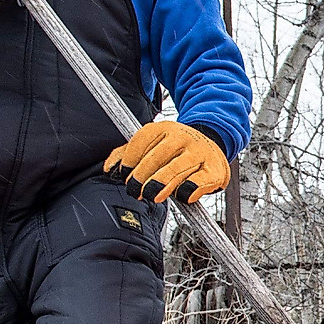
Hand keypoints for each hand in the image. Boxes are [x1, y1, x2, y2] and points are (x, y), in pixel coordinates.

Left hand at [104, 120, 229, 204]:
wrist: (212, 145)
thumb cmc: (177, 150)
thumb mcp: (153, 145)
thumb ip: (128, 154)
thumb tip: (109, 168)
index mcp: (163, 128)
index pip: (142, 141)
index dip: (130, 160)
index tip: (124, 175)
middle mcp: (182, 137)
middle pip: (158, 156)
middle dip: (143, 176)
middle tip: (135, 190)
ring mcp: (199, 153)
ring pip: (177, 169)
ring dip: (162, 183)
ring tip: (152, 195)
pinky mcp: (214, 169)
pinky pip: (199, 181)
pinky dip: (189, 190)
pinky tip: (183, 195)